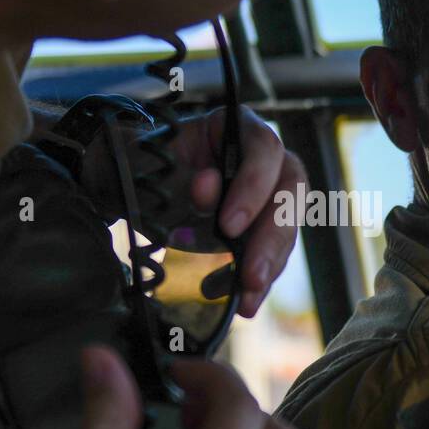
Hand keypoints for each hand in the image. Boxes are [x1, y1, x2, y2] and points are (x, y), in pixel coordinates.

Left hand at [81, 106, 305, 317]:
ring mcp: (267, 194)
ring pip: (286, 227)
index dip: (254, 187)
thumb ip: (179, 177)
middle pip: (289, 191)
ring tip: (248, 298)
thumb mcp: (152, 168)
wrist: (139, 192)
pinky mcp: (262, 227)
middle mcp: (262, 159)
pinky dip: (259, 278)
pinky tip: (244, 301)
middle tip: (252, 274)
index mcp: (237, 128)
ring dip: (270, 266)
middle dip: (273, 238)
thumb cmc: (145, 169)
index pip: (264, 149)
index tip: (229, 226)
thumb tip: (208, 187)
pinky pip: (271, 252)